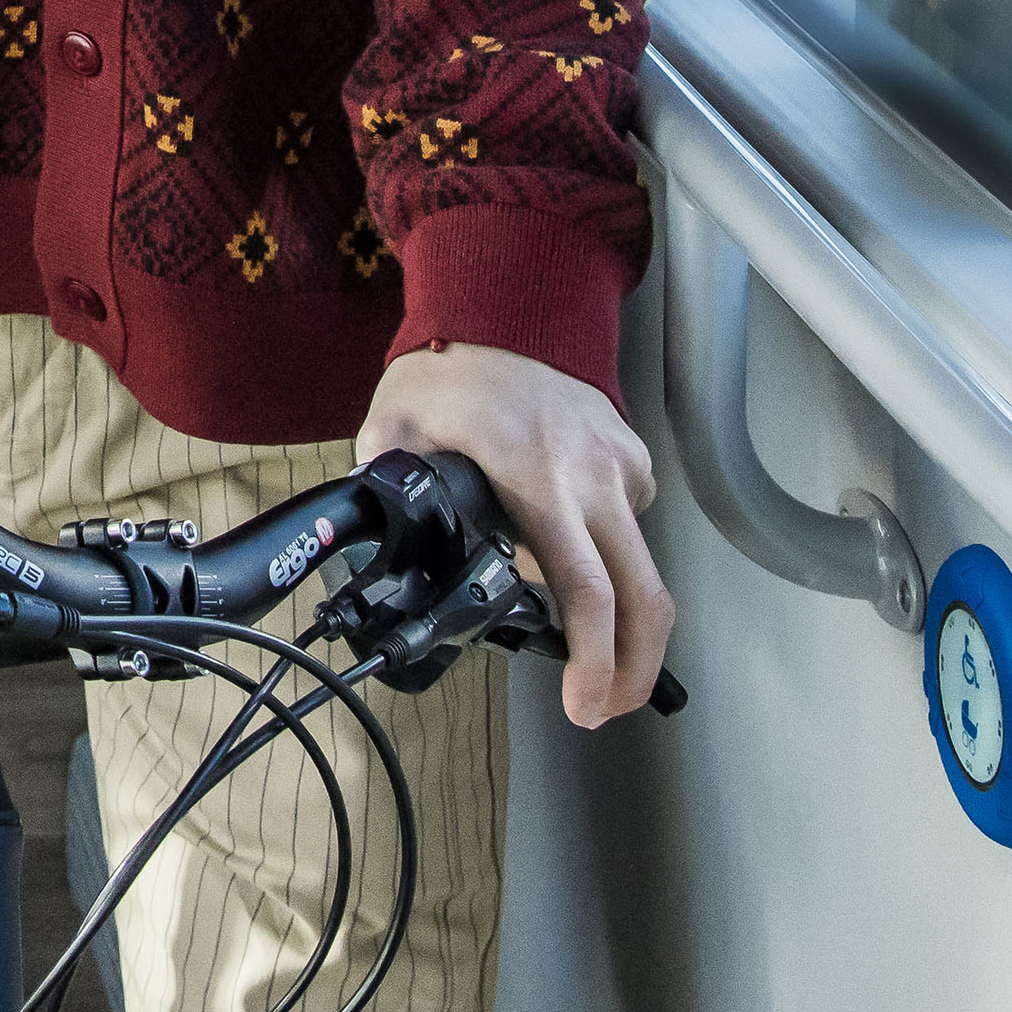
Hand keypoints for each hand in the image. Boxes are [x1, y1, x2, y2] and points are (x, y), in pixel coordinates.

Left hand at [357, 340, 673, 726]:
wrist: (504, 303)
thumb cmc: (447, 369)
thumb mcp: (394, 432)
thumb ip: (388, 496)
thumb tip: (367, 549)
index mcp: (534, 478)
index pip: (583, 588)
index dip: (594, 659)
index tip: (583, 703)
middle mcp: (591, 477)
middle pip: (643, 596)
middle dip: (633, 669)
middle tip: (605, 708)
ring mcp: (619, 466)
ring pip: (644, 567)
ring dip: (627, 622)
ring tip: (591, 657)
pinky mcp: (633, 459)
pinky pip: (632, 526)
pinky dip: (614, 557)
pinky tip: (577, 559)